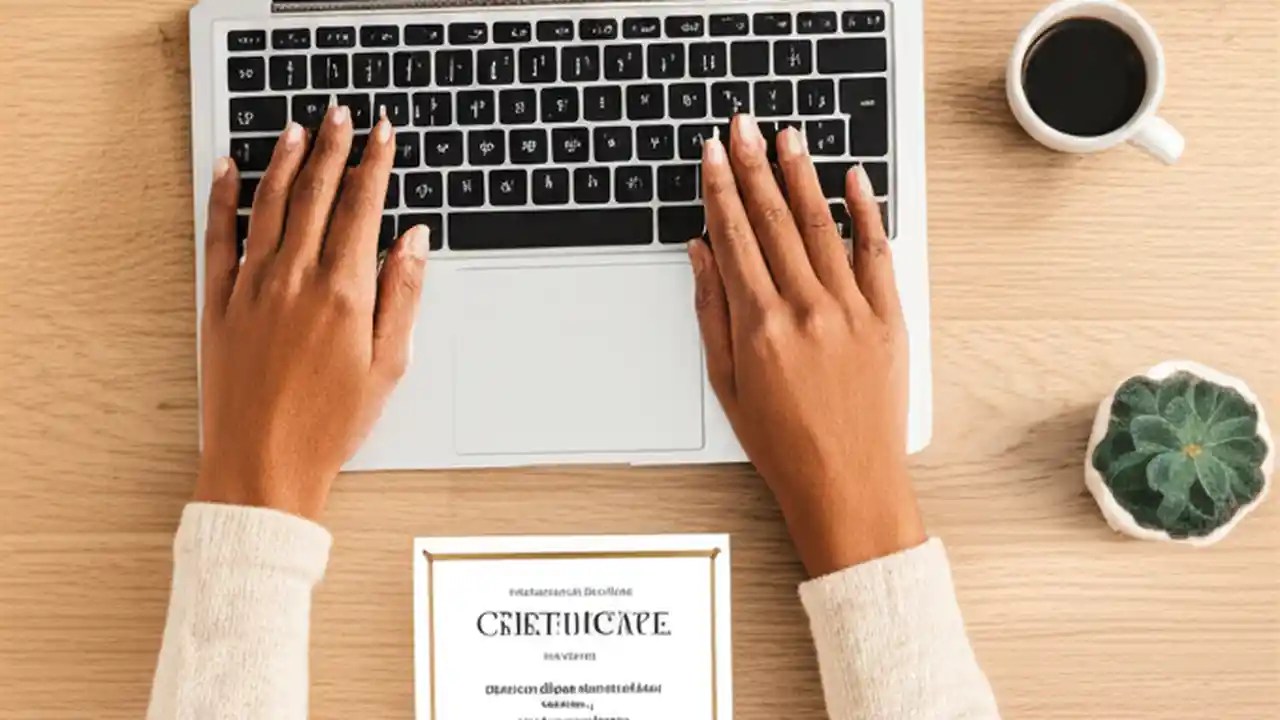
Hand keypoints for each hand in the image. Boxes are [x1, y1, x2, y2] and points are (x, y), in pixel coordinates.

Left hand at [196, 108, 427, 519]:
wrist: (263, 465)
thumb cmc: (331, 424)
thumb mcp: (388, 365)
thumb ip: (402, 296)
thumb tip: (412, 241)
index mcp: (343, 293)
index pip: (361, 208)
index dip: (375, 164)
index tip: (382, 134)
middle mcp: (295, 279)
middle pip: (315, 194)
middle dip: (332, 148)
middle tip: (340, 115)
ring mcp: (252, 288)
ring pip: (269, 204)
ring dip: (285, 160)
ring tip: (297, 129)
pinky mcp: (220, 303)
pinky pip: (220, 237)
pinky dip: (224, 198)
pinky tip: (230, 169)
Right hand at [691, 115, 924, 576]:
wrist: (848, 483)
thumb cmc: (783, 444)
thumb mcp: (728, 381)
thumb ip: (713, 310)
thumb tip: (702, 253)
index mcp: (761, 324)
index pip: (735, 236)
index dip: (719, 189)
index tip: (711, 154)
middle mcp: (807, 308)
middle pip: (774, 219)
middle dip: (753, 166)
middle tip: (743, 126)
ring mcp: (853, 310)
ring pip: (822, 224)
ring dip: (802, 174)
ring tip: (789, 137)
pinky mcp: (889, 318)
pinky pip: (877, 253)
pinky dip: (867, 212)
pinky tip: (854, 180)